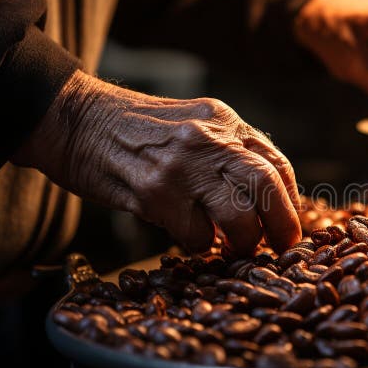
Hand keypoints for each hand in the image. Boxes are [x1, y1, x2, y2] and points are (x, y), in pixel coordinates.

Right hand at [12, 70, 301, 255]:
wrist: (76, 120)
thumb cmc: (138, 130)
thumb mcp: (194, 123)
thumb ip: (229, 151)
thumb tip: (269, 198)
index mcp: (224, 121)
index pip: (276, 164)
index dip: (290, 202)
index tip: (291, 227)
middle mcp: (209, 138)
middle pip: (266, 186)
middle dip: (282, 225)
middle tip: (281, 247)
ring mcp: (182, 165)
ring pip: (238, 217)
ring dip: (242, 242)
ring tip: (233, 246)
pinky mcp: (155, 192)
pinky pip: (196, 236)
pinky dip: (199, 246)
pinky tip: (186, 235)